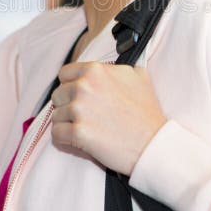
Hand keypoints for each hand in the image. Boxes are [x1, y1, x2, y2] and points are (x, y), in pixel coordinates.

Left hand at [50, 62, 166, 175]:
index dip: (70, 86)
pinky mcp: (78, 132)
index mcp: (95, 70)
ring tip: (87, 129)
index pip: (64, 74)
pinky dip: (64, 139)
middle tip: (86, 116)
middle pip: (58, 95)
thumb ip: (116, 68)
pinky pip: (56, 134)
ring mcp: (79, 109)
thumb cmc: (147, 112)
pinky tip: (79, 140)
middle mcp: (84, 86)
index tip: (79, 97)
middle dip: (68, 105)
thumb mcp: (138, 76)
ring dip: (67, 123)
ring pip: (56, 116)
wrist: (154, 143)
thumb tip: (108, 67)